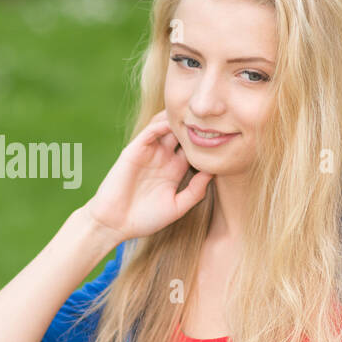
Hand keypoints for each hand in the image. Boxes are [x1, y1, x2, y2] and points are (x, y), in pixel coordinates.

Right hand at [82, 110, 213, 241]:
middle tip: (215, 119)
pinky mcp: (135, 150)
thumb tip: (215, 172)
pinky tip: (176, 124)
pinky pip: (151, 131)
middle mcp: (164, 158)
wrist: (114, 223)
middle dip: (197, 125)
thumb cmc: (145, 219)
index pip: (196, 149)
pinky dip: (163, 124)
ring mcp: (150, 152)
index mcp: (176, 170)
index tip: (227, 137)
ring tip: (197, 118)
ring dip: (181, 121)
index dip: (209, 142)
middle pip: (183, 133)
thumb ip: (195, 191)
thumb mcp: (177, 207)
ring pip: (167, 127)